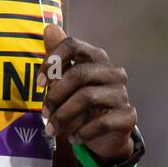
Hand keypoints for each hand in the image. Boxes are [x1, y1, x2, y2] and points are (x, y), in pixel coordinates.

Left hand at [37, 25, 136, 162]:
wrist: (105, 137)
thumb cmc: (82, 106)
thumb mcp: (65, 84)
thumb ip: (57, 59)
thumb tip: (49, 27)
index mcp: (96, 59)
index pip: (73, 45)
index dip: (52, 61)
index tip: (38, 82)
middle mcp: (112, 72)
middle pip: (79, 74)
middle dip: (56, 95)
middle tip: (44, 114)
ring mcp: (122, 94)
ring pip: (88, 97)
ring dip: (64, 116)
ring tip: (52, 129)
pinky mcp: (128, 116)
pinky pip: (102, 122)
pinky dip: (82, 132)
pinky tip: (74, 139)